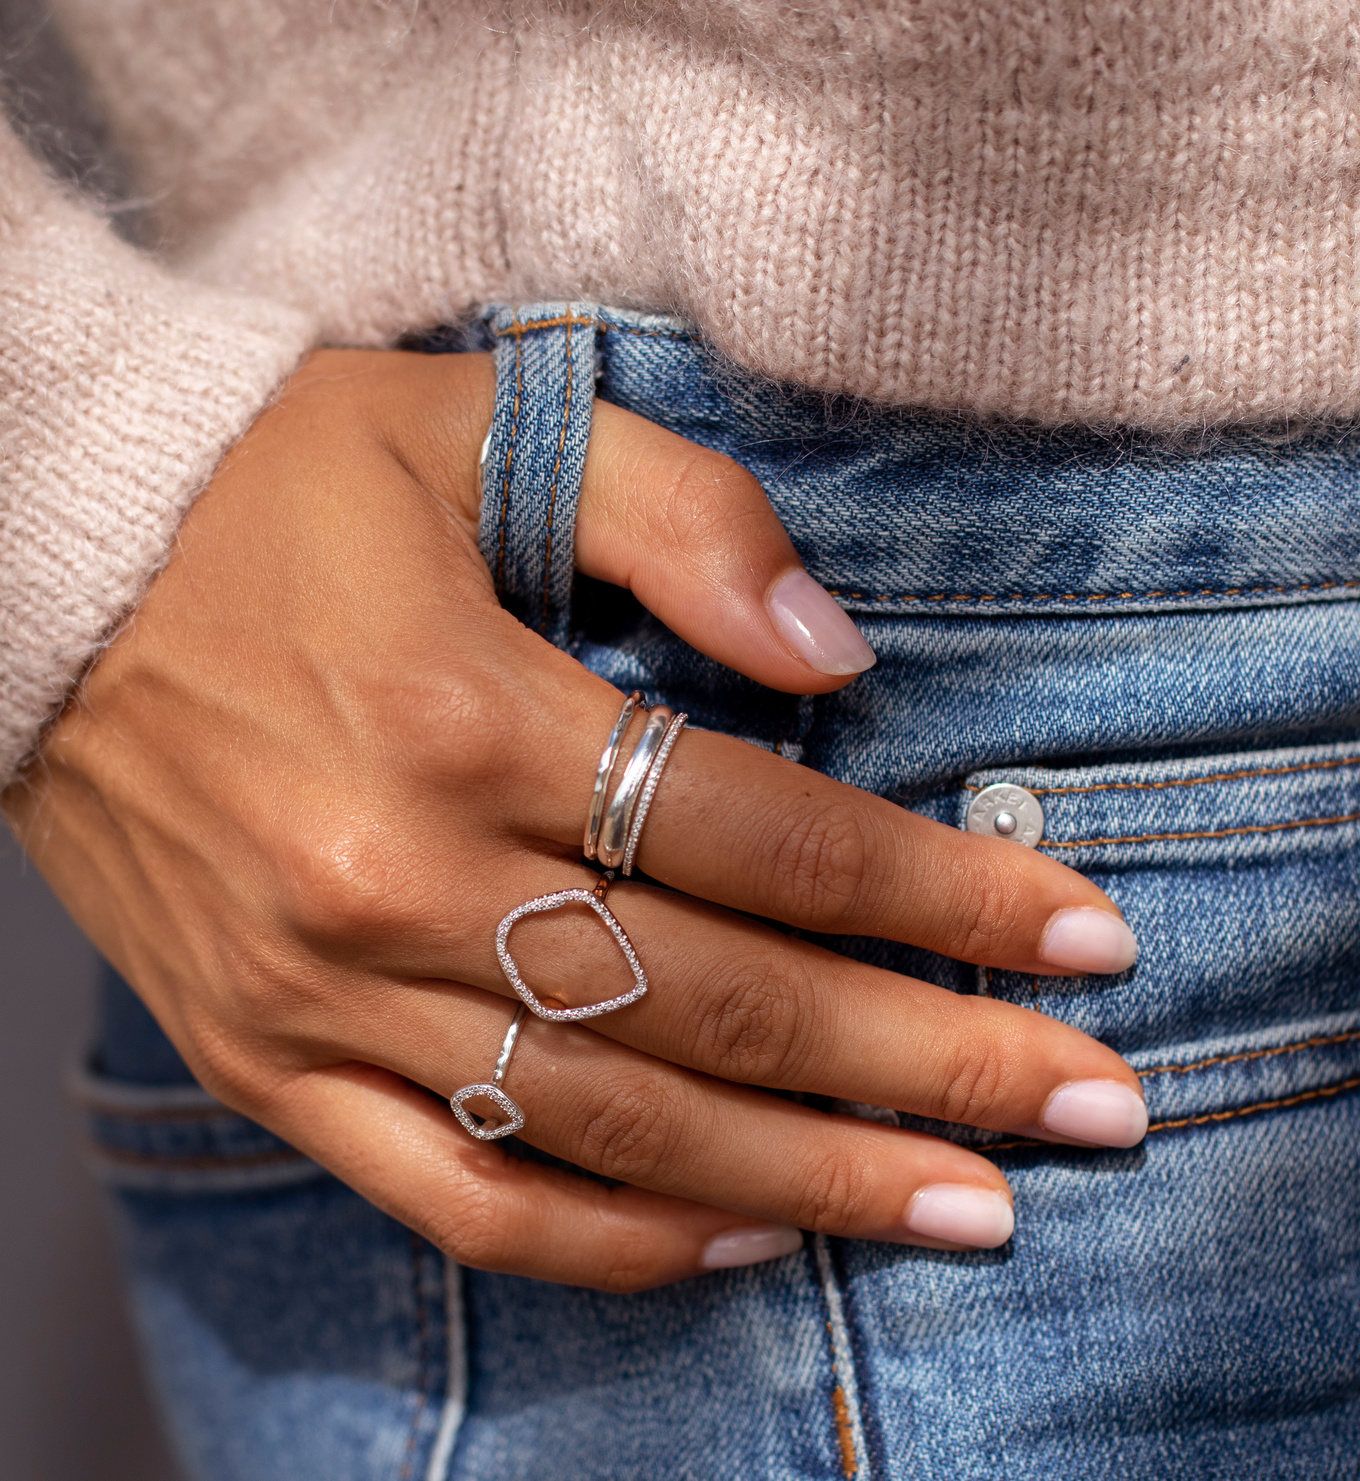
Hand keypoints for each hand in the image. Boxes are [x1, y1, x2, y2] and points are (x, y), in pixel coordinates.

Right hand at [6, 349, 1143, 1290]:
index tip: (1080, 936)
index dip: (946, 895)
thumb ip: (683, 519)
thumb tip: (838, 657)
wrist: (35, 564)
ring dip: (811, 1177)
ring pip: (616, 1127)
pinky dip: (610, 1237)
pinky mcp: (268, 1059)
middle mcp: (399, 878)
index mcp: (464, 711)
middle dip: (933, 1061)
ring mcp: (327, 995)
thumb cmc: (268, 485)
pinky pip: (458, 1194)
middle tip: (1090, 1108)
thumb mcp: (478, 429)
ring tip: (966, 1208)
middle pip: (724, 1003)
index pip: (770, 835)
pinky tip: (741, 1237)